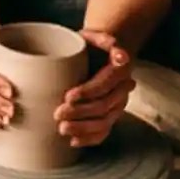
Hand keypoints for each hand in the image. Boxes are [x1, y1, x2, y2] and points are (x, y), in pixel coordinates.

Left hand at [54, 30, 135, 146]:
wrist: (97, 54)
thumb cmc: (90, 44)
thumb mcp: (93, 36)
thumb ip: (104, 38)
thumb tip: (121, 55)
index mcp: (119, 70)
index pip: (105, 85)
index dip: (87, 92)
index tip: (67, 96)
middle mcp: (122, 89)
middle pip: (103, 106)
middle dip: (80, 113)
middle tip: (57, 114)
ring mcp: (117, 104)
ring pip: (104, 122)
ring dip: (83, 129)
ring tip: (61, 129)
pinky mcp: (110, 115)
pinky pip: (104, 131)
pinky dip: (90, 139)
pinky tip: (73, 142)